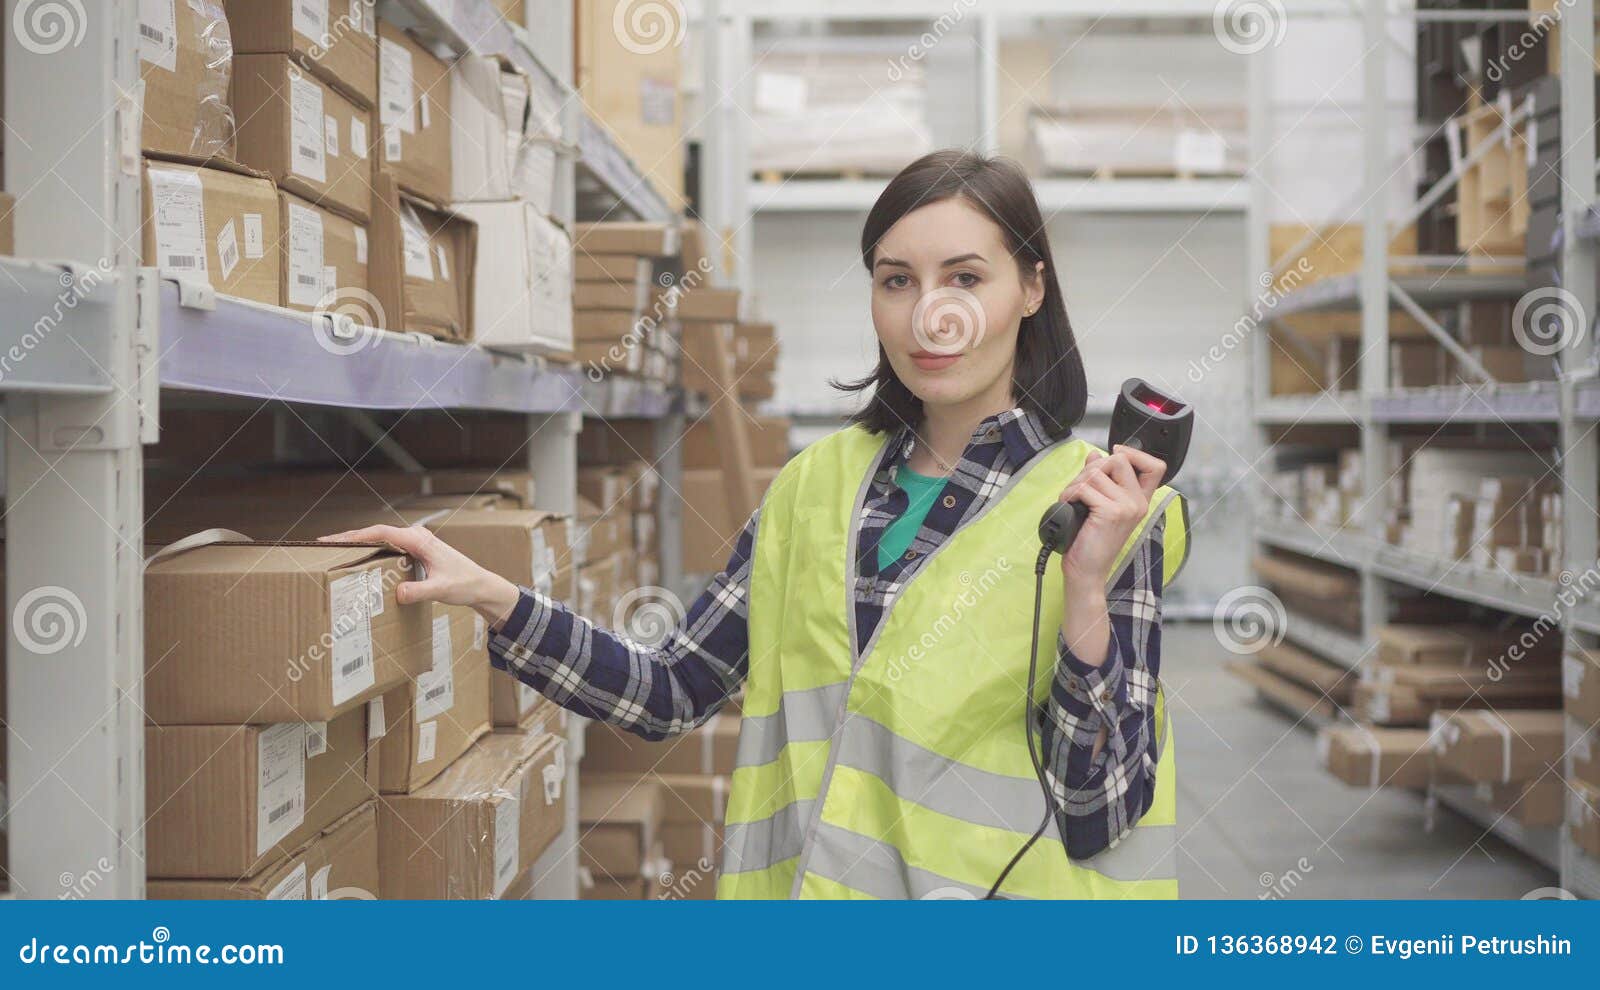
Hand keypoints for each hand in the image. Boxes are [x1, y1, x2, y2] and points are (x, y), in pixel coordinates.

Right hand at [319, 524, 521, 628]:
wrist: (481, 584)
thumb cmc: (465, 584)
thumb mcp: (442, 589)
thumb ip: (420, 591)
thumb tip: (398, 593)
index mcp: (419, 540)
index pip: (381, 532)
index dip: (355, 535)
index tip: (333, 540)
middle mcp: (416, 536)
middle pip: (376, 533)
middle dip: (350, 538)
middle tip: (323, 546)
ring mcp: (415, 543)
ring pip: (381, 539)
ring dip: (360, 544)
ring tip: (335, 552)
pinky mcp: (416, 551)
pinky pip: (388, 547)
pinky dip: (372, 551)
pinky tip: (359, 561)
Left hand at [1056, 444, 1165, 594]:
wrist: (1086, 572)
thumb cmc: (1090, 542)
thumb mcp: (1099, 505)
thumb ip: (1100, 479)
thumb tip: (1095, 455)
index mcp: (1139, 500)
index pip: (1155, 466)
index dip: (1134, 453)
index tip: (1113, 455)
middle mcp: (1138, 503)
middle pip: (1118, 460)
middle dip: (1091, 469)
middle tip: (1080, 489)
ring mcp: (1127, 507)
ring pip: (1095, 473)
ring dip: (1075, 484)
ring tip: (1072, 501)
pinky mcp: (1111, 512)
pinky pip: (1084, 487)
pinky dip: (1069, 494)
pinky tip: (1068, 506)